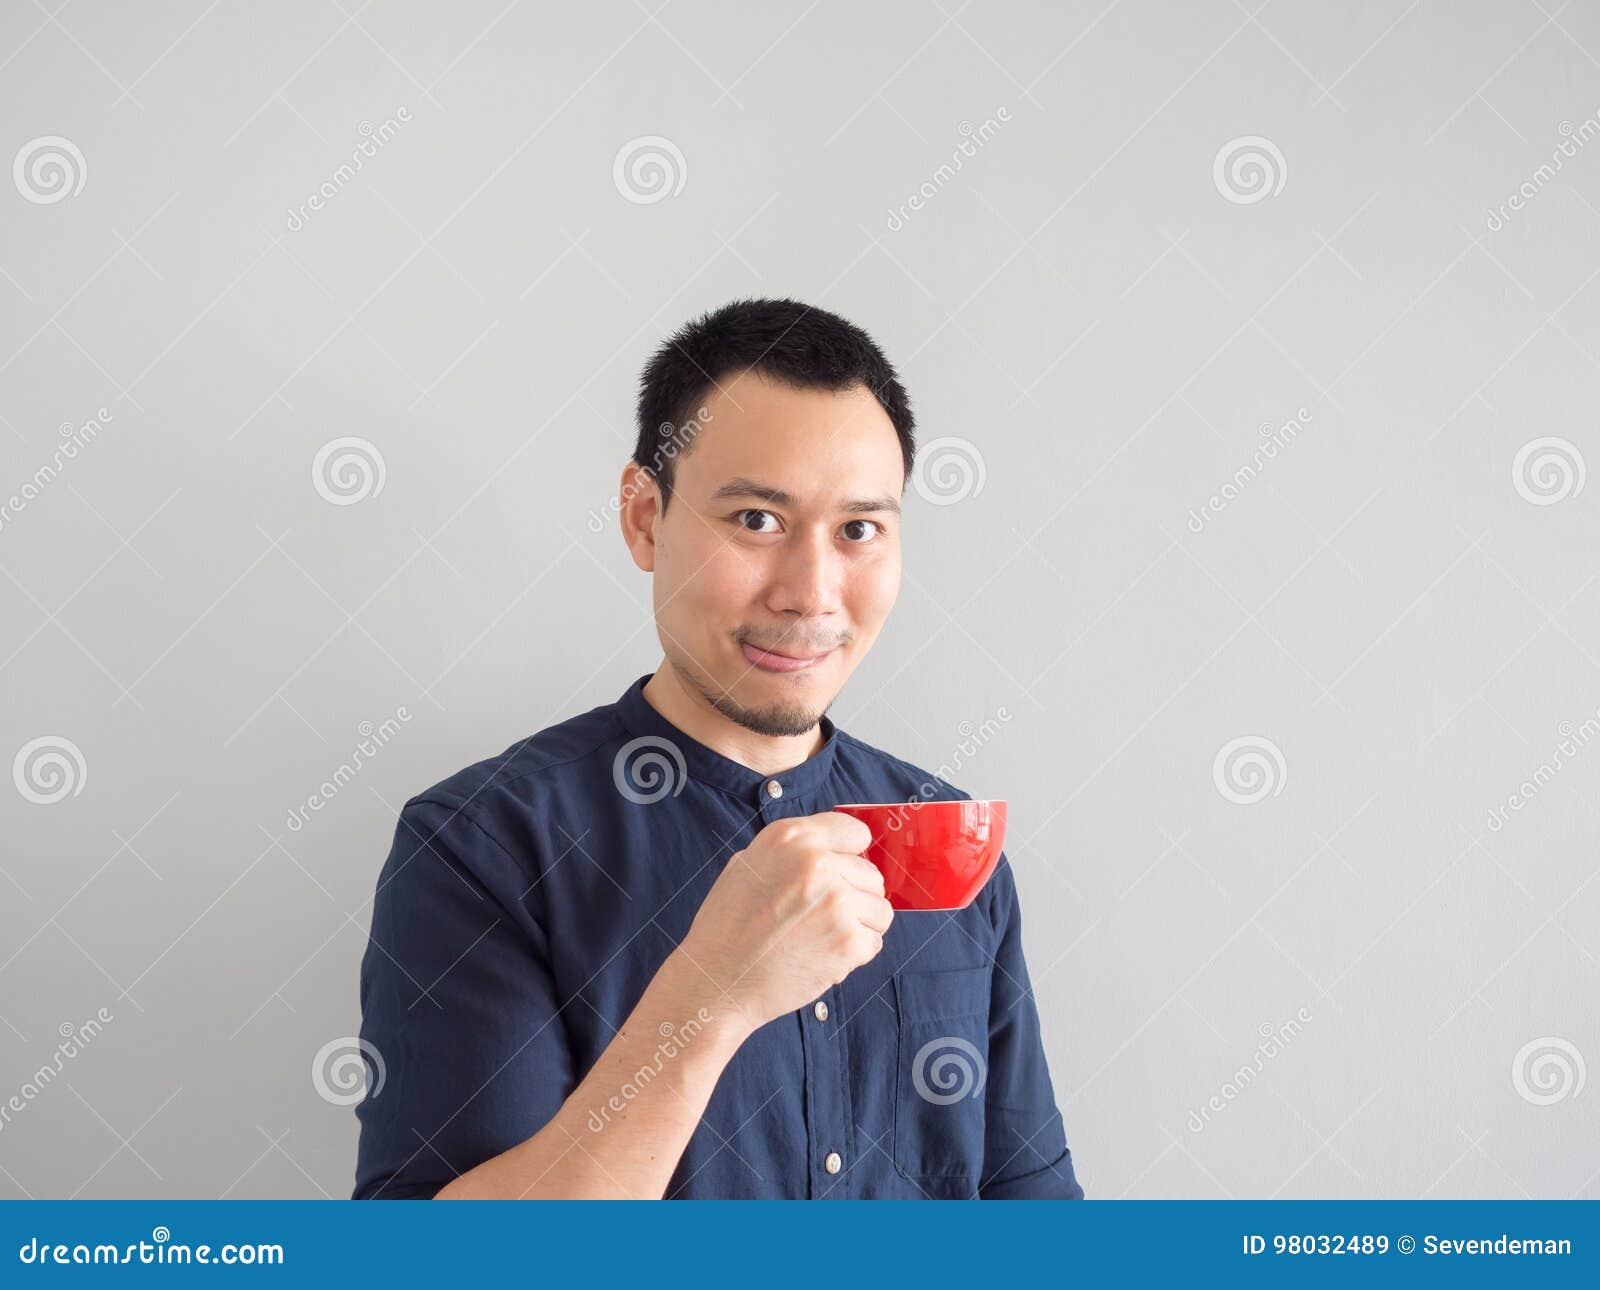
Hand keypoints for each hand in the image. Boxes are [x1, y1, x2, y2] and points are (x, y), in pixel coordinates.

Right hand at [679, 811, 892, 1029]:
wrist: (717, 981)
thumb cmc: (728, 927)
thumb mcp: (749, 864)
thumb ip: (794, 850)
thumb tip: (837, 849)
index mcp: (791, 837)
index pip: (855, 832)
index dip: (848, 856)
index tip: (837, 875)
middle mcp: (817, 862)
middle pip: (871, 873)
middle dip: (853, 895)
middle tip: (819, 917)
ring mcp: (836, 901)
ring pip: (881, 908)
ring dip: (859, 925)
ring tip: (822, 936)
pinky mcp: (848, 941)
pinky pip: (875, 941)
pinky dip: (854, 953)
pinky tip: (821, 955)